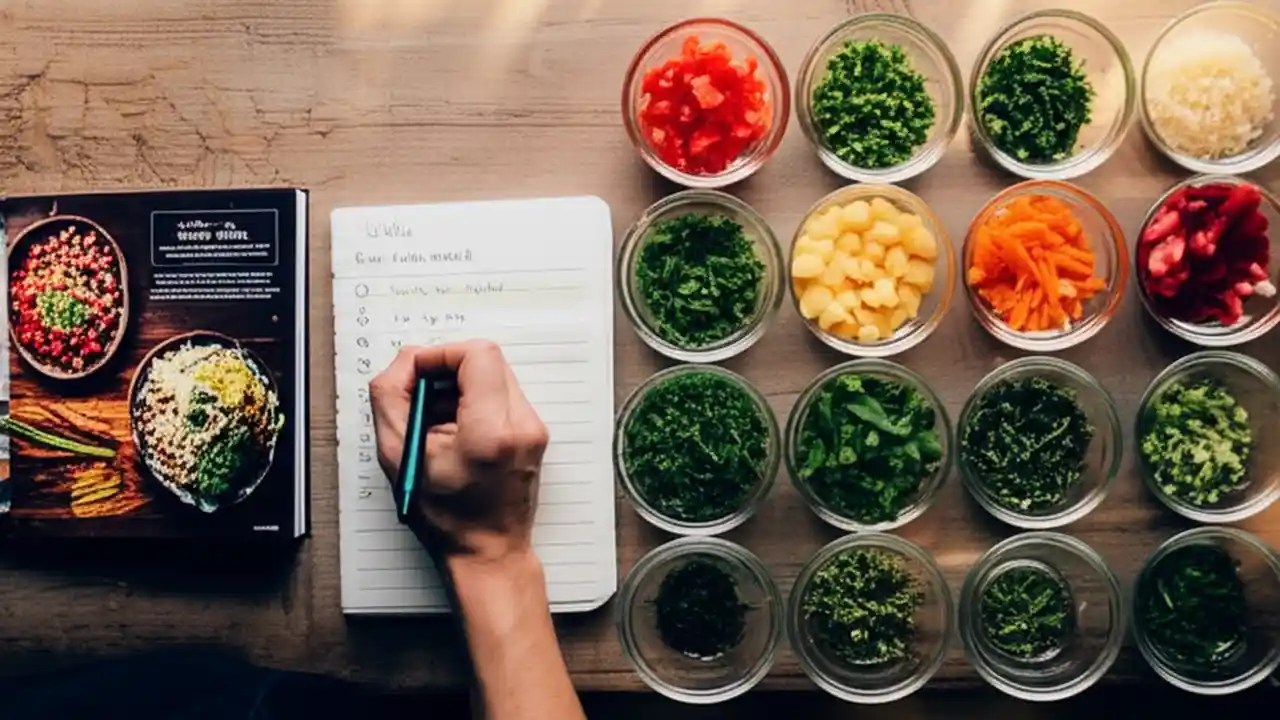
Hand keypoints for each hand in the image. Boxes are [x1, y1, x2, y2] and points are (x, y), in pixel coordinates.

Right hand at [369, 340, 548, 563]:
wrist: (488, 552)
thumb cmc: (446, 517)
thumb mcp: (399, 456)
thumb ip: (392, 396)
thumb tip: (407, 360)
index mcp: (492, 432)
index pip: (477, 355)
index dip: (441, 354)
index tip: (419, 373)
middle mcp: (522, 426)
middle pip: (487, 360)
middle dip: (448, 370)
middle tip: (423, 399)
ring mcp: (534, 429)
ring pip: (494, 375)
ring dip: (460, 387)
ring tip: (438, 422)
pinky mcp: (534, 433)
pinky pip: (502, 396)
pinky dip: (474, 402)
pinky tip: (456, 432)